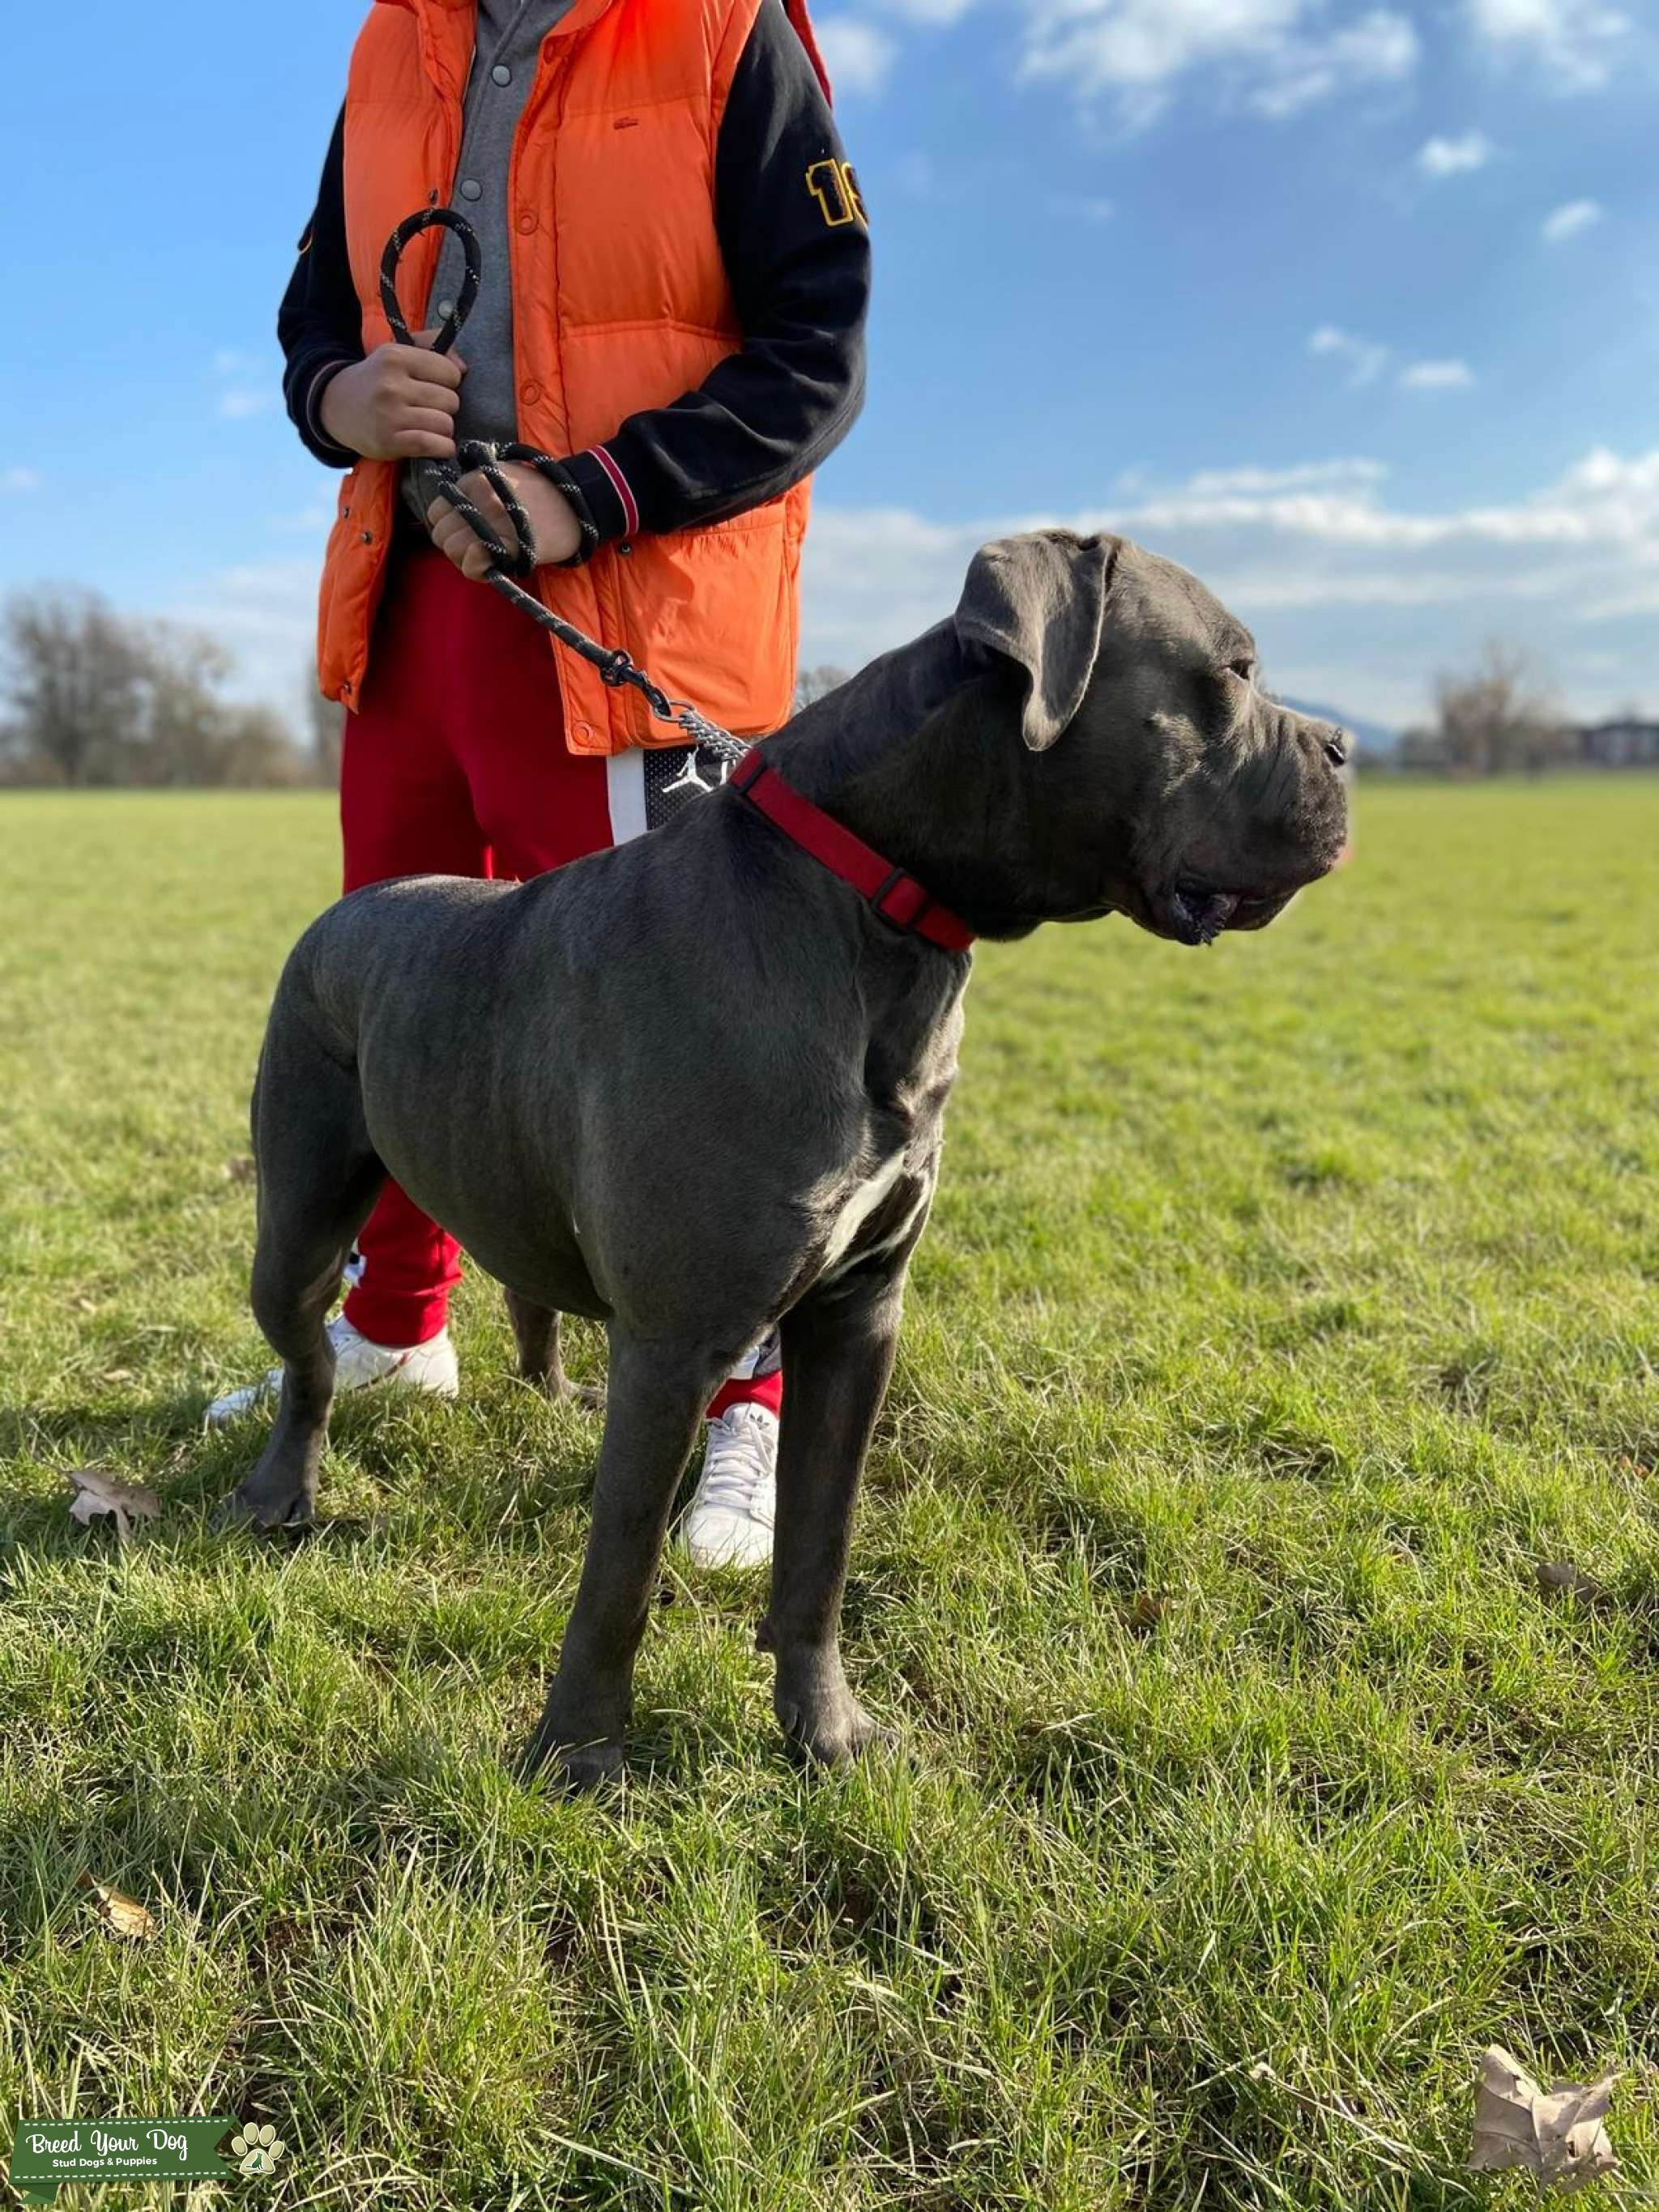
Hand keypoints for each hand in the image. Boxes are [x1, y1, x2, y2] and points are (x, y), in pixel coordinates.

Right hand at [317, 334, 463, 461]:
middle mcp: (391, 384)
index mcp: (396, 357)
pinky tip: (437, 445)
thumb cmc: (377, 379)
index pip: (450, 373)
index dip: (449, 383)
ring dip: (443, 429)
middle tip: (429, 409)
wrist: (337, 406)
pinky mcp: (389, 441)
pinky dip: (442, 448)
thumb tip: (463, 368)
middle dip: (446, 408)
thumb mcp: (399, 352)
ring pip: (445, 424)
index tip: (434, 387)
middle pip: (450, 401)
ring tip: (428, 425)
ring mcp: (389, 414)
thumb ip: (434, 347)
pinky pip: (432, 445)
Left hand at [427, 460, 583, 579]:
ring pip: (452, 551)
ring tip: (491, 557)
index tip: (468, 534)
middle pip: (441, 535)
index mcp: (474, 481)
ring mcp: (490, 522)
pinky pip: (471, 565)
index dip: (448, 528)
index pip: (435, 512)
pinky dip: (478, 571)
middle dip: (456, 547)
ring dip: (467, 561)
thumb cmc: (542, 494)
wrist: (578, 505)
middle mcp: (477, 499)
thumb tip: (451, 520)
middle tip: (481, 550)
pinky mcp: (505, 546)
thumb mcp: (503, 478)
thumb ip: (474, 493)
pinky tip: (495, 565)